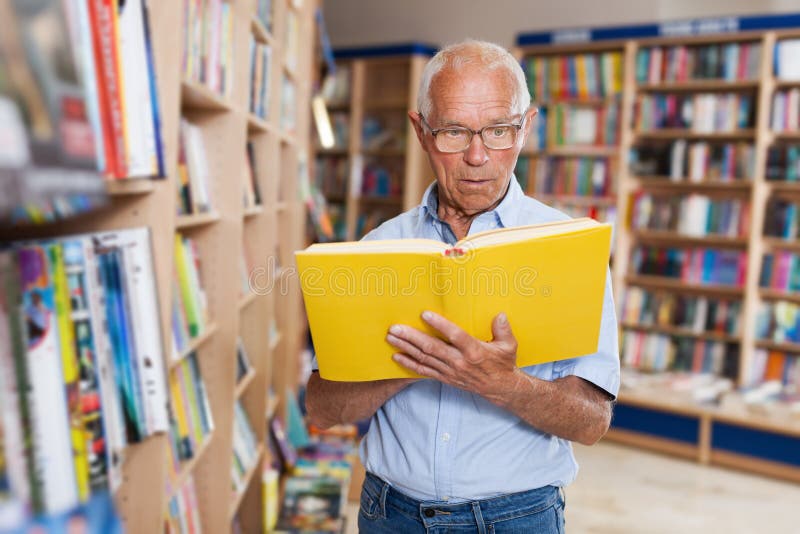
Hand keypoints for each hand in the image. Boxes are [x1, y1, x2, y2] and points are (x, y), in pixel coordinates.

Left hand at [386, 310, 523, 402]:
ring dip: (406, 347)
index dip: (440, 325)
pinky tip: (397, 356)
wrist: (500, 388)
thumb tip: (500, 315)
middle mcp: (460, 362)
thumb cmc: (503, 363)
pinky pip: (424, 371)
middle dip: (411, 337)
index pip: (455, 336)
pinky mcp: (445, 377)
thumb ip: (503, 330)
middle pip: (432, 348)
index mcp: (475, 351)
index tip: (425, 314)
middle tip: (395, 328)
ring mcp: (450, 371)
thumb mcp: (509, 345)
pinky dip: (409, 364)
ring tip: (391, 338)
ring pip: (424, 358)